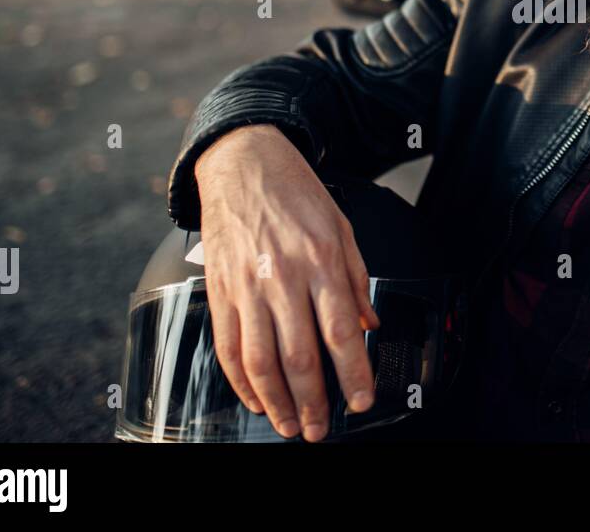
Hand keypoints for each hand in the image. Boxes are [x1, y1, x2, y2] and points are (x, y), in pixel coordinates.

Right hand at [194, 123, 379, 441]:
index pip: (341, 331)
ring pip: (260, 360)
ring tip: (289, 424)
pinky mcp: (220, 289)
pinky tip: (256, 398)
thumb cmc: (296, 192)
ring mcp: (247, 285)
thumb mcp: (342, 225)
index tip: (362, 400)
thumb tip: (369, 325)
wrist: (243, 160)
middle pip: (299, 355)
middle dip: (313, 401)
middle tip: (320, 429)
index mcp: (321, 260)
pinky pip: (228, 346)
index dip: (353, 373)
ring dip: (276, 401)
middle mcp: (283, 276)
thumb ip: (357, 278)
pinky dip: (240, 380)